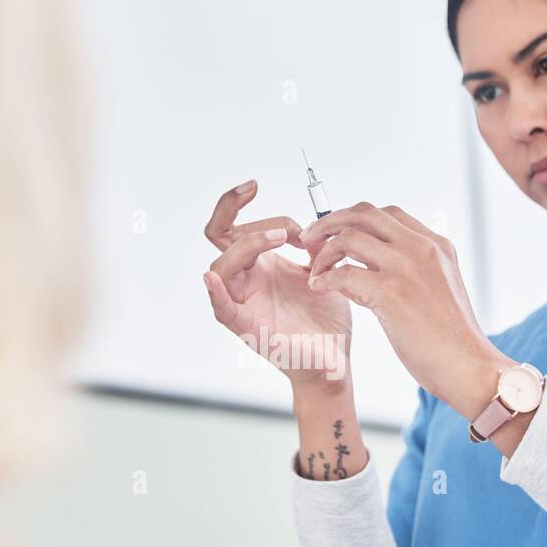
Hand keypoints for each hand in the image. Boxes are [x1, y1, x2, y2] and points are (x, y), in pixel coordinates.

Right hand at [202, 180, 351, 388]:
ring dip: (248, 244)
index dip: (236, 202)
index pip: (233, 226)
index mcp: (263, 265)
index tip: (254, 185)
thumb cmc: (326, 322)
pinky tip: (211, 279)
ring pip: (221, 265)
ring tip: (283, 239)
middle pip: (223, 238)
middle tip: (289, 227)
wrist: (335, 361)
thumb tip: (319, 225)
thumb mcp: (327, 273)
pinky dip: (215, 293)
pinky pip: (223, 310)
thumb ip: (319, 247)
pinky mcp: (250, 328)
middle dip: (247, 217)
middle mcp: (248, 280)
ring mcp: (245, 303)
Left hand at [300, 202, 502, 413]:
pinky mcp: (392, 292)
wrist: (469, 367)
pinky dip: (325, 278)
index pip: (387, 214)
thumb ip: (415, 270)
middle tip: (309, 239)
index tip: (335, 235)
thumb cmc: (452, 340)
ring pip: (349, 237)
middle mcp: (422, 247)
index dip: (353, 219)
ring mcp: (407, 267)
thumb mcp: (439, 289)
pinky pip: (344, 273)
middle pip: (364, 213)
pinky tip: (319, 288)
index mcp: (436, 245)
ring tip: (314, 270)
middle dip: (329, 221)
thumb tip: (376, 268)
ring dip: (323, 251)